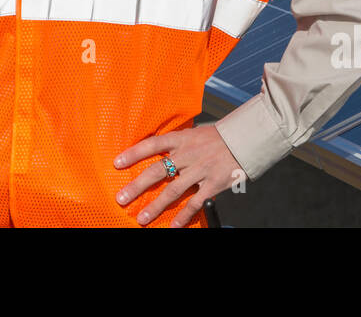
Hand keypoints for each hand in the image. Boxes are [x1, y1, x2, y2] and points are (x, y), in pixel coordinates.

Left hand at [113, 124, 243, 226]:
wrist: (244, 139)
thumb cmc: (217, 137)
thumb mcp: (194, 134)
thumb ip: (176, 144)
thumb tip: (155, 152)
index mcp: (181, 139)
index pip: (152, 144)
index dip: (133, 153)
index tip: (116, 163)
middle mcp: (188, 154)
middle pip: (157, 171)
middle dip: (137, 186)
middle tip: (121, 198)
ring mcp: (200, 170)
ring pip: (173, 191)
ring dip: (156, 206)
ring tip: (142, 218)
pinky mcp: (213, 184)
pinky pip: (195, 202)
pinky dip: (183, 215)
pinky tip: (173, 226)